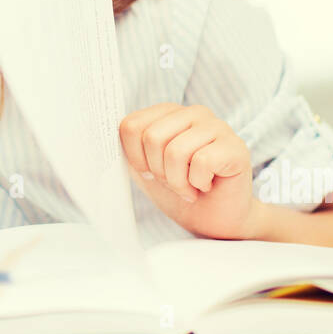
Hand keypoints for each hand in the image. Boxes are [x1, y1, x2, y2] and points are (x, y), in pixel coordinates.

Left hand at [118, 103, 261, 239]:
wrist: (215, 221)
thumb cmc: (181, 192)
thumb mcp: (145, 169)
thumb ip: (127, 149)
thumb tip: (97, 136)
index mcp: (168, 113)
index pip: (131, 125)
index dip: (135, 158)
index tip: (151, 173)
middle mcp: (193, 113)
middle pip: (152, 137)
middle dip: (159, 171)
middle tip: (175, 183)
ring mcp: (217, 126)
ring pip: (176, 151)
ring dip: (179, 182)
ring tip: (191, 186)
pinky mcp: (235, 147)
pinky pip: (201, 162)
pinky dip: (198, 183)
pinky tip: (207, 185)